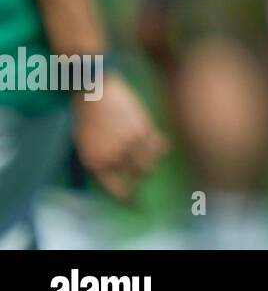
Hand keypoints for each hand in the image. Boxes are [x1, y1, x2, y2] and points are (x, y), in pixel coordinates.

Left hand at [72, 73, 167, 202]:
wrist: (94, 90)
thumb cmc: (85, 117)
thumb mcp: (85, 145)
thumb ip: (100, 162)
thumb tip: (117, 174)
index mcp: (96, 163)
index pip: (118, 189)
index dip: (129, 197)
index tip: (135, 201)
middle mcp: (115, 157)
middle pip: (137, 175)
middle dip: (138, 172)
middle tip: (139, 167)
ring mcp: (131, 144)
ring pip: (150, 163)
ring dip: (150, 160)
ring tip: (146, 153)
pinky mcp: (145, 129)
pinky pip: (160, 147)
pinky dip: (160, 146)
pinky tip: (156, 142)